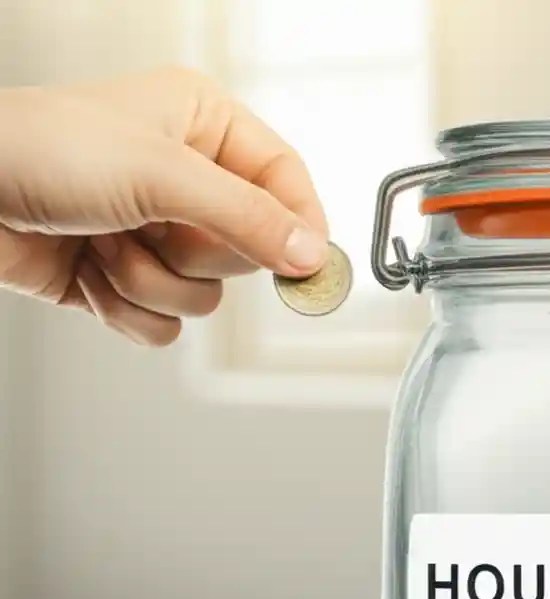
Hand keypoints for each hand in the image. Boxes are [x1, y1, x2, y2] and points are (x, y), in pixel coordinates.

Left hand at [0, 67, 328, 346]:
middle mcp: (184, 177)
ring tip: (104, 245)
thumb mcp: (160, 174)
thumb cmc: (38, 150)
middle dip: (193, 253)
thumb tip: (310, 252)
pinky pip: (164, 321)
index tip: (308, 267)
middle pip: (247, 248)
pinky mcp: (122, 276)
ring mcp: (153, 229)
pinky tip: (88, 272)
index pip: (285, 181)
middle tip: (154, 227)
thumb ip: (247, 216)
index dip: (298, 226)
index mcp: (203, 125)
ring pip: (205, 292)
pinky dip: (126, 309)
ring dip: (151, 282)